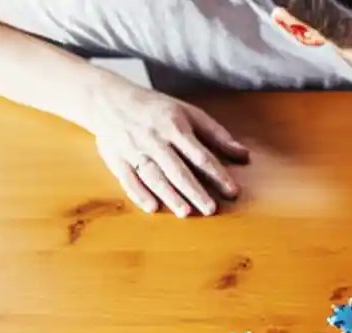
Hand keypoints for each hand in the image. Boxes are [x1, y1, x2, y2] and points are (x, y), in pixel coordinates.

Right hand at [87, 80, 248, 217]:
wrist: (107, 100)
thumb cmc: (156, 109)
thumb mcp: (188, 112)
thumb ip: (216, 134)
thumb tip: (243, 154)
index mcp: (174, 126)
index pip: (199, 154)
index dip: (217, 174)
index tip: (232, 191)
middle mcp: (154, 139)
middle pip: (177, 169)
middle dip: (194, 190)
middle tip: (210, 209)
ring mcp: (133, 150)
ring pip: (153, 176)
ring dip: (169, 195)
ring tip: (186, 212)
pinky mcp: (116, 159)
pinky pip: (127, 179)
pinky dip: (139, 194)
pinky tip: (152, 208)